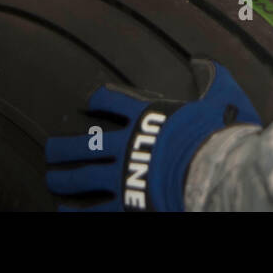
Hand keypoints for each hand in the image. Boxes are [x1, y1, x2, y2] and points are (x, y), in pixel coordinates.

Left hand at [45, 59, 260, 211]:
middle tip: (52, 148)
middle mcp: (128, 143)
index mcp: (147, 116)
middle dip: (66, 146)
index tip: (88, 102)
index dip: (98, 100)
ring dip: (64, 177)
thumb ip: (210, 77)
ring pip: (84, 176)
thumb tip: (201, 61)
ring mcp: (124, 174)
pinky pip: (95, 209)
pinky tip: (63, 210)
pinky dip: (76, 211)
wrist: (215, 170)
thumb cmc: (218, 134)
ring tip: (53, 177)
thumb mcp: (220, 97)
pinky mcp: (127, 203)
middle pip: (88, 143)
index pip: (112, 101)